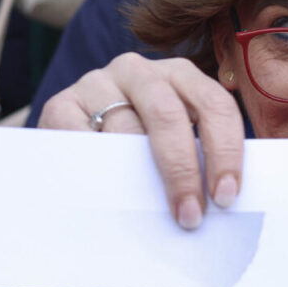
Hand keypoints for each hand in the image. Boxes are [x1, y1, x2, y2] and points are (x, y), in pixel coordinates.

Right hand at [36, 53, 244, 228]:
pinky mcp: (61, 103)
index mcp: (180, 75)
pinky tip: (106, 195)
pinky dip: (96, 169)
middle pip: (169, 115)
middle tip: (190, 215)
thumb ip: (200, 158)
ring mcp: (97, 83)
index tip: (226, 196)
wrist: (78, 141)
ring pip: (125, 129)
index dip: (226, 151)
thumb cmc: (140, 148)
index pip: (215, 105)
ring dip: (140, 177)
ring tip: (149, 214)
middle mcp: (140, 71)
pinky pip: (80, 136)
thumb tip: (224, 202)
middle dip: (184, 170)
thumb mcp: (175, 141)